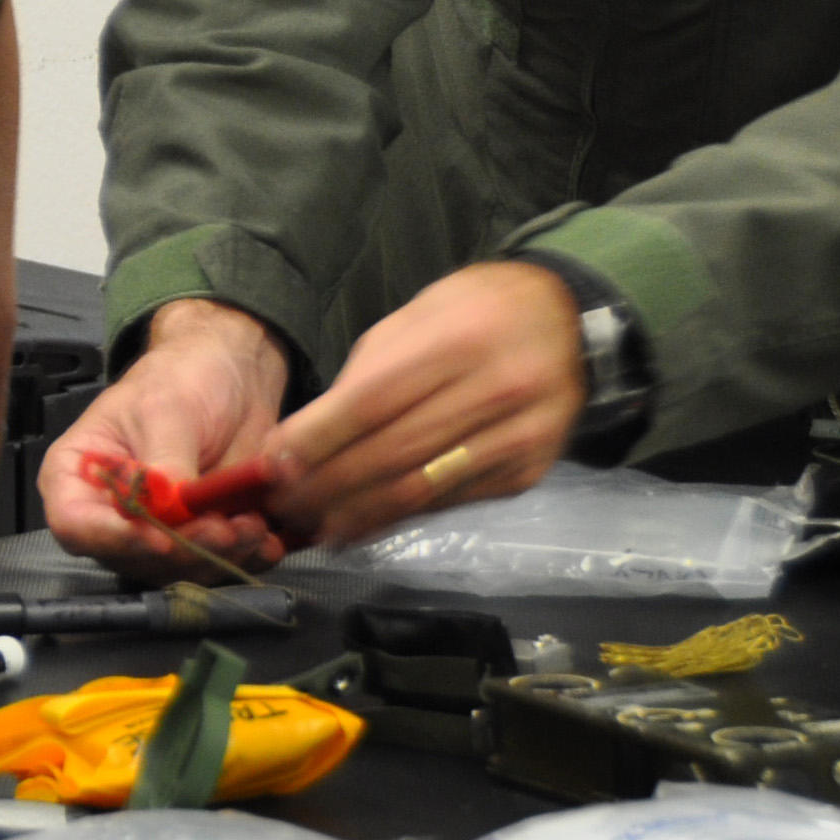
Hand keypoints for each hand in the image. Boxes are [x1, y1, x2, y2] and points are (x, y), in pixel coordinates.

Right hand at [39, 299, 291, 575]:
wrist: (229, 377)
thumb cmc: (179, 378)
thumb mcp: (165, 410)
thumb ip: (163, 463)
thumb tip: (166, 508)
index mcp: (78, 474)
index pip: (75, 523)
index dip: (113, 538)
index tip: (159, 539)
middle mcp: (110, 511)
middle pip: (131, 556)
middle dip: (183, 549)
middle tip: (222, 529)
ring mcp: (154, 530)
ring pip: (177, 568)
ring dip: (218, 556)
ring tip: (253, 525)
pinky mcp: (197, 538)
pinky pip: (216, 564)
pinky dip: (244, 557)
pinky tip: (266, 538)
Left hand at [266, 261, 580, 546]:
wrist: (565, 323)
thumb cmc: (473, 313)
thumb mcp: (414, 320)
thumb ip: (366, 377)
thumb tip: (308, 439)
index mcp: (458, 341)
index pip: (374, 401)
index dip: (319, 439)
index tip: (274, 465)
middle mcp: (496, 391)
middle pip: (395, 452)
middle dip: (329, 485)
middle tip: (282, 505)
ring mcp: (518, 438)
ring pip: (423, 488)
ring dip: (360, 514)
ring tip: (313, 526)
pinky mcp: (527, 472)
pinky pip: (450, 501)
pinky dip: (400, 516)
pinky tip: (363, 524)